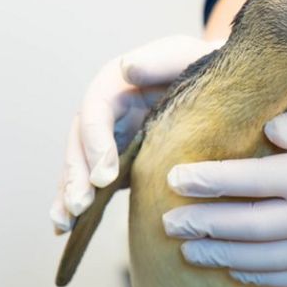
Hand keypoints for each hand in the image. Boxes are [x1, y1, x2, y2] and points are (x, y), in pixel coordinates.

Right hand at [50, 35, 223, 232]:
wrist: (222, 92)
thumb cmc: (206, 70)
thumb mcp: (188, 56)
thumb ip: (161, 59)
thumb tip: (127, 68)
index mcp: (118, 84)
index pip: (96, 109)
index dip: (96, 141)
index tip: (105, 175)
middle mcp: (106, 112)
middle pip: (79, 141)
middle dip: (76, 174)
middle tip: (80, 205)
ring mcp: (108, 139)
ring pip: (78, 165)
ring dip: (67, 193)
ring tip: (63, 223)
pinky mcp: (116, 163)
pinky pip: (90, 182)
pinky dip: (75, 203)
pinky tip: (64, 230)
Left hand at [162, 95, 286, 286]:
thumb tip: (265, 135)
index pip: (245, 180)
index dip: (206, 182)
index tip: (174, 180)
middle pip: (245, 225)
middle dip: (201, 225)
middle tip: (167, 223)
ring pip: (263, 259)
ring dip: (221, 256)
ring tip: (189, 252)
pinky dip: (259, 277)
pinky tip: (236, 270)